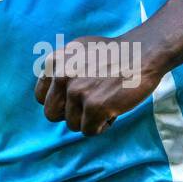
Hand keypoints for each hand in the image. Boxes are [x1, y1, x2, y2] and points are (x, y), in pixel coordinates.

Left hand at [33, 35, 161, 135]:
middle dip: (69, 114)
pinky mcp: (94, 106)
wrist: (142, 53)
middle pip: (51, 114)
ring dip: (89, 120)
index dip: (59, 101)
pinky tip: (113, 110)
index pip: (41, 96)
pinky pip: (89, 131)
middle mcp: (62, 76)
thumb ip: (61, 67)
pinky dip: (102, 126)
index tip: (74, 98)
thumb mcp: (77, 50)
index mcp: (54, 62)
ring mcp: (77, 91)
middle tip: (88, 106)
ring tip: (106, 103)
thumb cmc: (113, 53)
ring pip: (72, 124)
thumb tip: (50, 88)